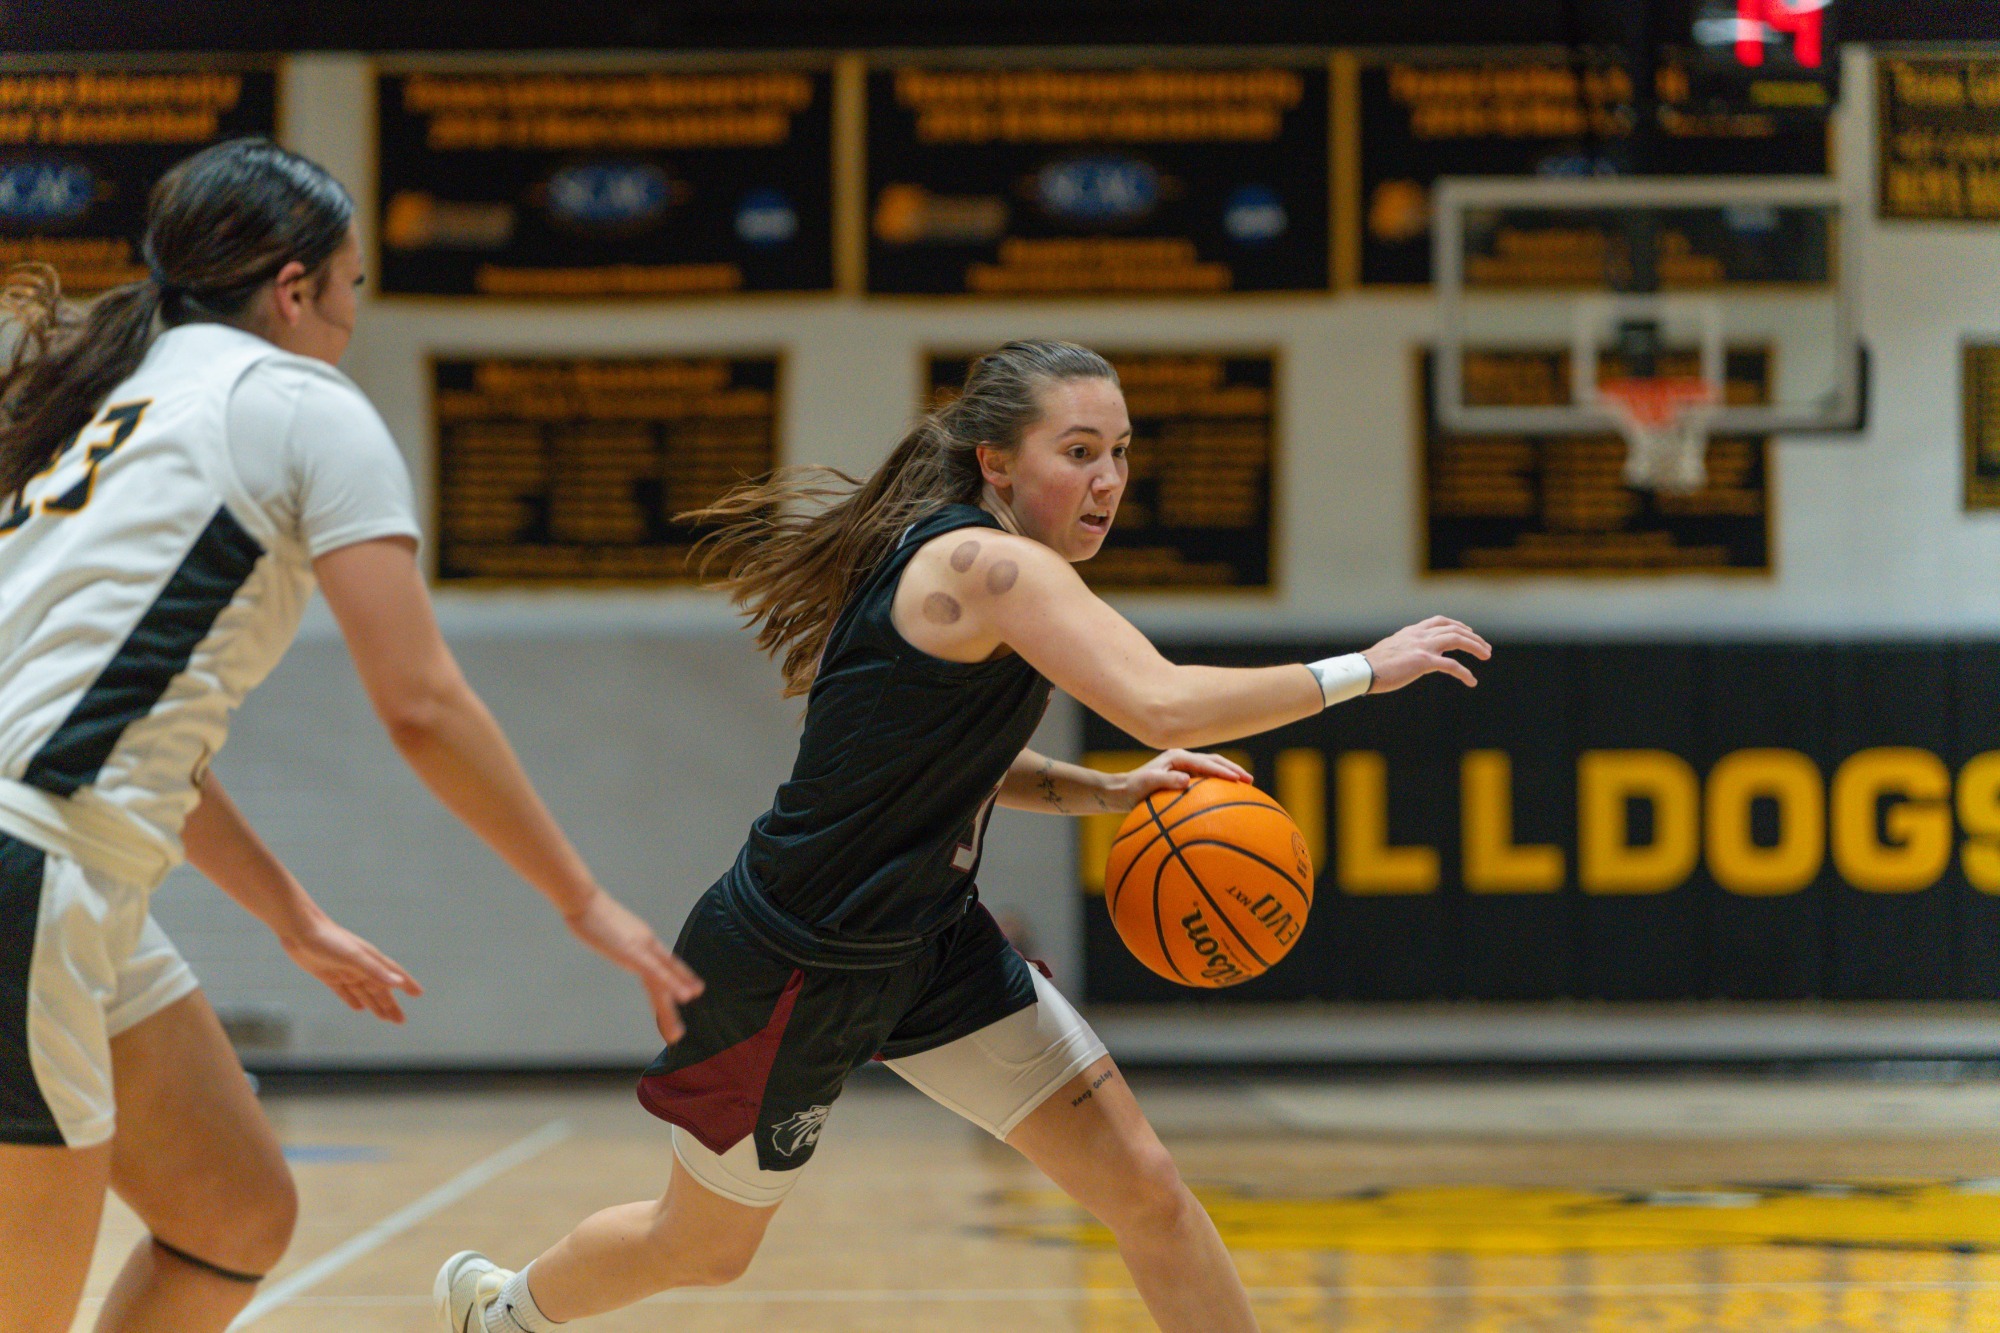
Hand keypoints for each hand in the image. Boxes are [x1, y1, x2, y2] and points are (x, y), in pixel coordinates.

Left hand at [280, 915, 422, 1023]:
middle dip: (391, 1005)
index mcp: (371, 960)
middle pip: (380, 990)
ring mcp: (345, 972)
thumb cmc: (329, 940)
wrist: (300, 931)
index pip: (393, 975)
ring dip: (375, 1005)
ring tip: (384, 1018)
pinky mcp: (330, 976)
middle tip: (400, 1020)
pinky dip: (353, 1000)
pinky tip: (358, 1007)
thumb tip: (398, 983)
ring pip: (364, 993)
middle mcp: (361, 967)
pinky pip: (345, 992)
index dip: (406, 984)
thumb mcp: (354, 957)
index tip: (418, 993)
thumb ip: (376, 970)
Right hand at [563, 890, 704, 1043]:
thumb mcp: (606, 926)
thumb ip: (614, 936)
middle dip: (676, 999)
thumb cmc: (588, 910)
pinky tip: (683, 998)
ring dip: (669, 1010)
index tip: (692, 990)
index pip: (665, 962)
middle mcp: (646, 943)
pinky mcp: (632, 952)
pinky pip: (656, 973)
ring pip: (662, 982)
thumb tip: (613, 939)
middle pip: (667, 976)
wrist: (583, 898)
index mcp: (641, 938)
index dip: (679, 977)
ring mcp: (641, 949)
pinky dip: (671, 985)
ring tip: (676, 1032)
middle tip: (679, 1029)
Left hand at [1109, 749, 1252, 811]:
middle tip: (1250, 781)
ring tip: (1246, 785)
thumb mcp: (1147, 784)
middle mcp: (1182, 759)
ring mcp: (1184, 767)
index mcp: (1177, 757)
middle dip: (1233, 769)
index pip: (1206, 763)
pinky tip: (1228, 796)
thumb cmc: (1132, 788)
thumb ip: (1166, 781)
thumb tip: (1187, 781)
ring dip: (1229, 774)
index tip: (1237, 780)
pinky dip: (1219, 783)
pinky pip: (1206, 779)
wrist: (1121, 791)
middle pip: (1214, 761)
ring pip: (1212, 768)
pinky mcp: (1183, 777)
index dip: (1223, 771)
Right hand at [1361, 615, 1491, 692]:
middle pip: (1453, 628)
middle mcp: (1419, 635)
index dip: (1457, 625)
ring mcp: (1422, 646)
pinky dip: (1464, 673)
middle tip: (1485, 648)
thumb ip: (1404, 650)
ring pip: (1457, 639)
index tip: (1468, 631)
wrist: (1363, 670)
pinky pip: (1451, 665)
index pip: (1440, 621)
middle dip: (1472, 637)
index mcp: (1411, 632)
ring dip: (1475, 646)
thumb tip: (1407, 658)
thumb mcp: (1391, 651)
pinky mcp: (1423, 661)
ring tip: (1486, 655)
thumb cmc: (1372, 665)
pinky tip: (1471, 681)